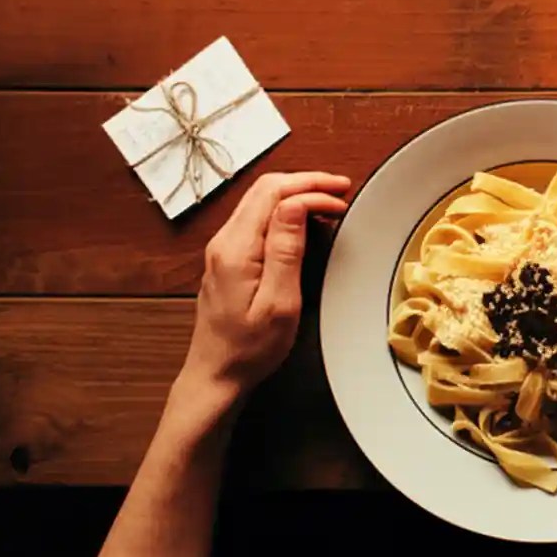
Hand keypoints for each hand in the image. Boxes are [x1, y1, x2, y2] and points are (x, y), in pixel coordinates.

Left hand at [181, 172, 351, 400]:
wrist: (216, 374)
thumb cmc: (249, 349)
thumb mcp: (279, 303)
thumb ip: (287, 250)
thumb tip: (297, 205)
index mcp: (236, 249)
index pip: (274, 194)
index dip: (312, 189)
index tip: (341, 200)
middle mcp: (224, 241)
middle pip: (264, 189)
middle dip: (306, 182)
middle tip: (341, 189)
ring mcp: (223, 248)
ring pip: (260, 201)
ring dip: (296, 194)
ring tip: (329, 201)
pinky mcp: (228, 258)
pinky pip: (257, 219)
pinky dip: (285, 211)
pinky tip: (305, 220)